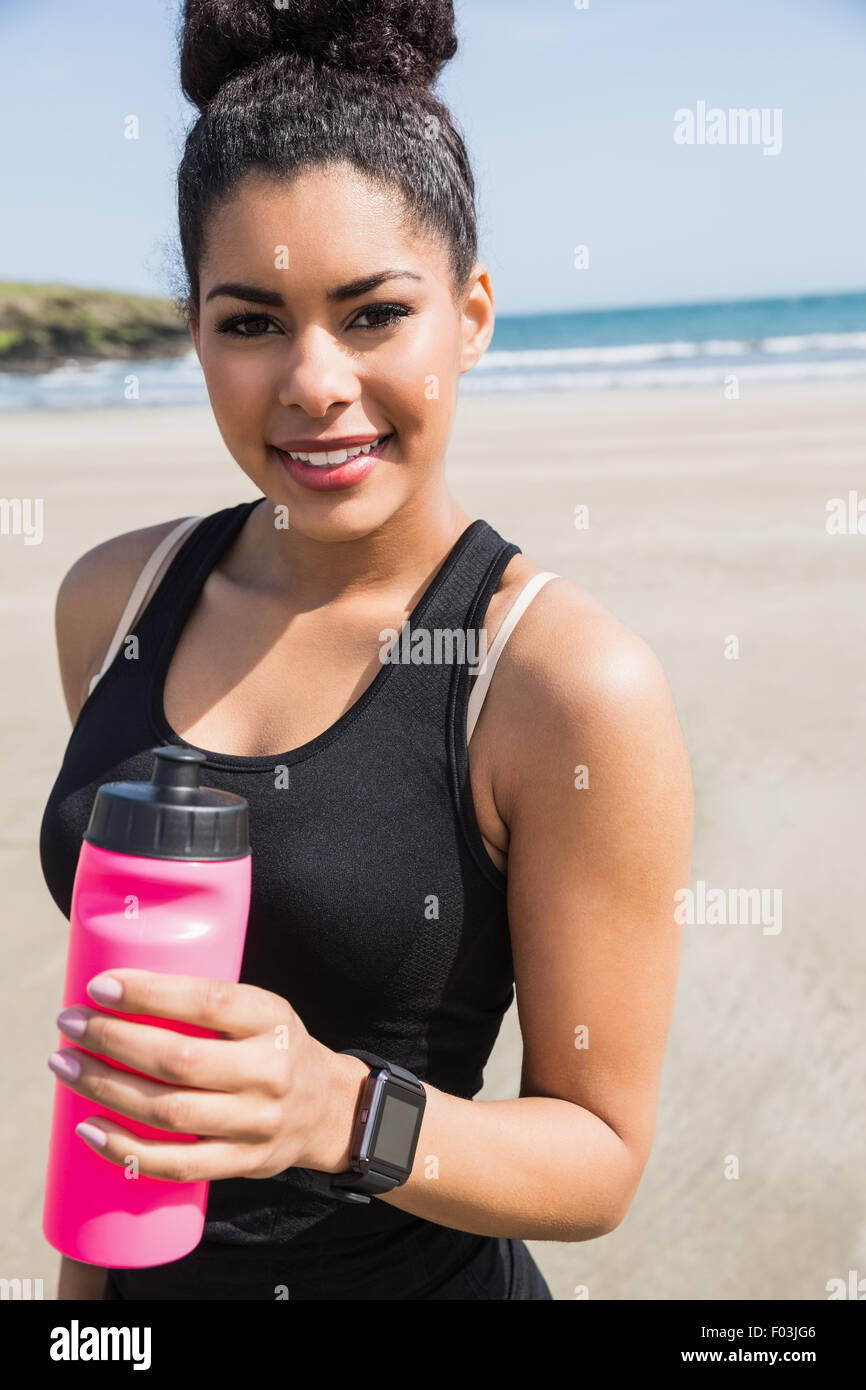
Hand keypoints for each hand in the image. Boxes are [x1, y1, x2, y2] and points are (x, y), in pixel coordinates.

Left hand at [47, 970, 368, 1182]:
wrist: (331, 1108)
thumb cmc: (275, 1046)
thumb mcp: (261, 1010)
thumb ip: (207, 1003)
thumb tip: (118, 988)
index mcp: (271, 1020)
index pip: (208, 1002)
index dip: (150, 994)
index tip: (99, 987)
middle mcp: (267, 1071)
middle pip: (179, 1061)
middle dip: (113, 1040)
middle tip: (71, 1023)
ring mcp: (256, 1123)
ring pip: (170, 1113)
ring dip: (107, 1089)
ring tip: (65, 1066)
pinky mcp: (243, 1162)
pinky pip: (176, 1164)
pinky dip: (126, 1149)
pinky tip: (89, 1129)